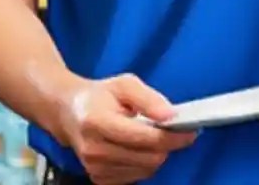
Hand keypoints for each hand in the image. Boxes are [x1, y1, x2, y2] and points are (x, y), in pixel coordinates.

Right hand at [56, 74, 196, 184]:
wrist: (69, 113)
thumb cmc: (100, 96)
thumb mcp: (125, 84)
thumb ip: (149, 99)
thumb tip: (171, 116)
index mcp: (97, 122)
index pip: (143, 138)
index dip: (171, 136)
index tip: (189, 130)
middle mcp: (93, 149)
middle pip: (148, 158)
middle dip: (167, 145)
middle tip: (174, 131)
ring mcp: (94, 167)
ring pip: (145, 170)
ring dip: (156, 154)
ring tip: (151, 136)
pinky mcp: (98, 178)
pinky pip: (136, 177)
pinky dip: (144, 163)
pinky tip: (137, 148)